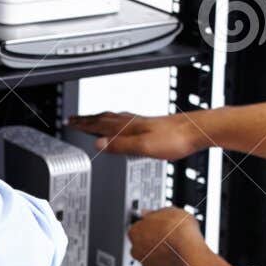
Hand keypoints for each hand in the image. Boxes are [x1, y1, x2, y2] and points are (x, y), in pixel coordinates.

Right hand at [67, 111, 205, 160]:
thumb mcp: (144, 147)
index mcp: (128, 127)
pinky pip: (124, 121)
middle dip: (87, 119)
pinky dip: (115, 121)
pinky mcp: (150, 125)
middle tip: (74, 118)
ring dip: (99, 119)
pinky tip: (122, 125)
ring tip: (91, 119)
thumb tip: (98, 144)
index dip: (83, 124)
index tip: (69, 122)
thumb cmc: (174, 139)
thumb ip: (120, 146)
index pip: (99, 124)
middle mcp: (132, 122)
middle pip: (103, 118)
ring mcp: (141, 122)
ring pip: (114, 118)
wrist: (195, 131)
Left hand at [128, 207, 203, 265]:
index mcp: (135, 232)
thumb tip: (149, 213)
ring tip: (175, 246)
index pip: (137, 227)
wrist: (191, 253)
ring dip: (160, 253)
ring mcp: (147, 265)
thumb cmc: (179, 231)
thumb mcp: (169, 211)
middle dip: (152, 241)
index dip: (149, 225)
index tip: (157, 224)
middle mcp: (137, 250)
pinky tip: (179, 257)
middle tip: (167, 235)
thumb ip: (154, 213)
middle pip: (142, 244)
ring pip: (152, 257)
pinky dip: (169, 264)